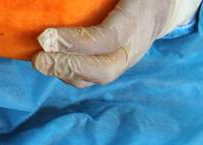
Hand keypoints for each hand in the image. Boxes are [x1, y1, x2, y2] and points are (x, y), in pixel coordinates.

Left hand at [32, 0, 189, 87]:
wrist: (164, 6)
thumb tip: (67, 2)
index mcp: (137, 20)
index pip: (107, 39)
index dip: (75, 42)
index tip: (46, 36)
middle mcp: (133, 46)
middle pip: (103, 71)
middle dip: (67, 67)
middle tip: (38, 60)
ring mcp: (126, 59)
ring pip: (95, 78)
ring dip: (64, 73)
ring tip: (39, 62)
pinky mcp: (116, 65)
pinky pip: (91, 77)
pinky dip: (68, 73)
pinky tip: (51, 62)